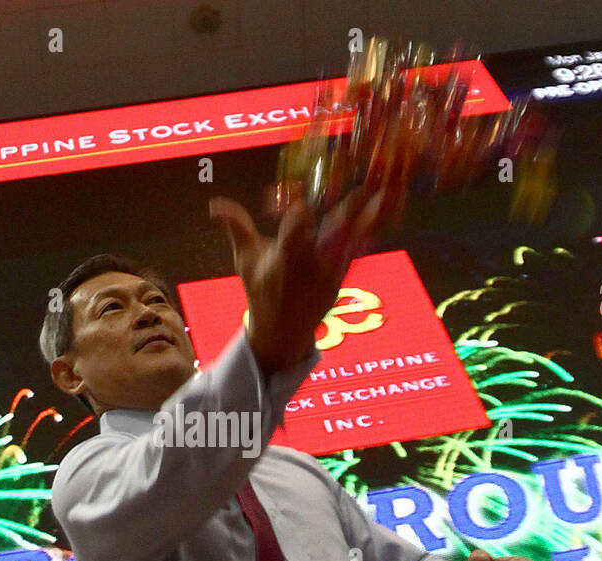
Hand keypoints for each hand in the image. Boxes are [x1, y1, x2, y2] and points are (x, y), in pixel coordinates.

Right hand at [208, 143, 412, 374]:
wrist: (283, 331)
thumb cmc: (261, 290)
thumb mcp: (246, 261)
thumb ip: (237, 228)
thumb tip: (215, 204)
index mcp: (284, 260)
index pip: (292, 231)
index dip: (295, 210)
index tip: (298, 188)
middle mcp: (311, 265)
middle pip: (330, 235)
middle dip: (345, 213)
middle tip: (362, 189)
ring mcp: (330, 270)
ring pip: (351, 238)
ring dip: (369, 215)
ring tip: (387, 192)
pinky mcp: (343, 272)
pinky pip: (359, 245)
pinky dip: (372, 225)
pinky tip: (387, 204)